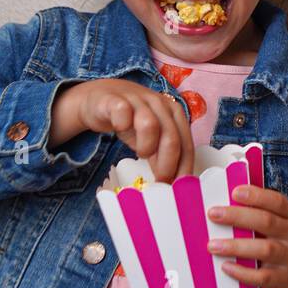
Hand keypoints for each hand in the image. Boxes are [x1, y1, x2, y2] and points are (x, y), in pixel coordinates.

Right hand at [56, 79, 193, 181]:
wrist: (101, 100)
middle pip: (171, 137)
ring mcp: (137, 100)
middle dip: (167, 164)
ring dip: (147, 145)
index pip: (186, 144)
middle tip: (160, 180)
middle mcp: (159, 104)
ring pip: (150, 124)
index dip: (184, 167)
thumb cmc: (131, 122)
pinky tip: (120, 130)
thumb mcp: (150, 140)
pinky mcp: (114, 100)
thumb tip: (171, 185)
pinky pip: (122, 111)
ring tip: (141, 154)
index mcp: (174, 114)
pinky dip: (122, 123)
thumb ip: (162, 157)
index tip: (179, 188)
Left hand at [206, 185, 287, 287]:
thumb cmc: (281, 240)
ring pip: (265, 249)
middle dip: (238, 216)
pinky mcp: (282, 278)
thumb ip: (258, 213)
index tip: (235, 192)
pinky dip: (243, 272)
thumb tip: (222, 206)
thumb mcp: (280, 223)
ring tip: (212, 245)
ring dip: (236, 246)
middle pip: (267, 222)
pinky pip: (262, 276)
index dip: (257, 196)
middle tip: (213, 214)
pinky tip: (226, 267)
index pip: (277, 202)